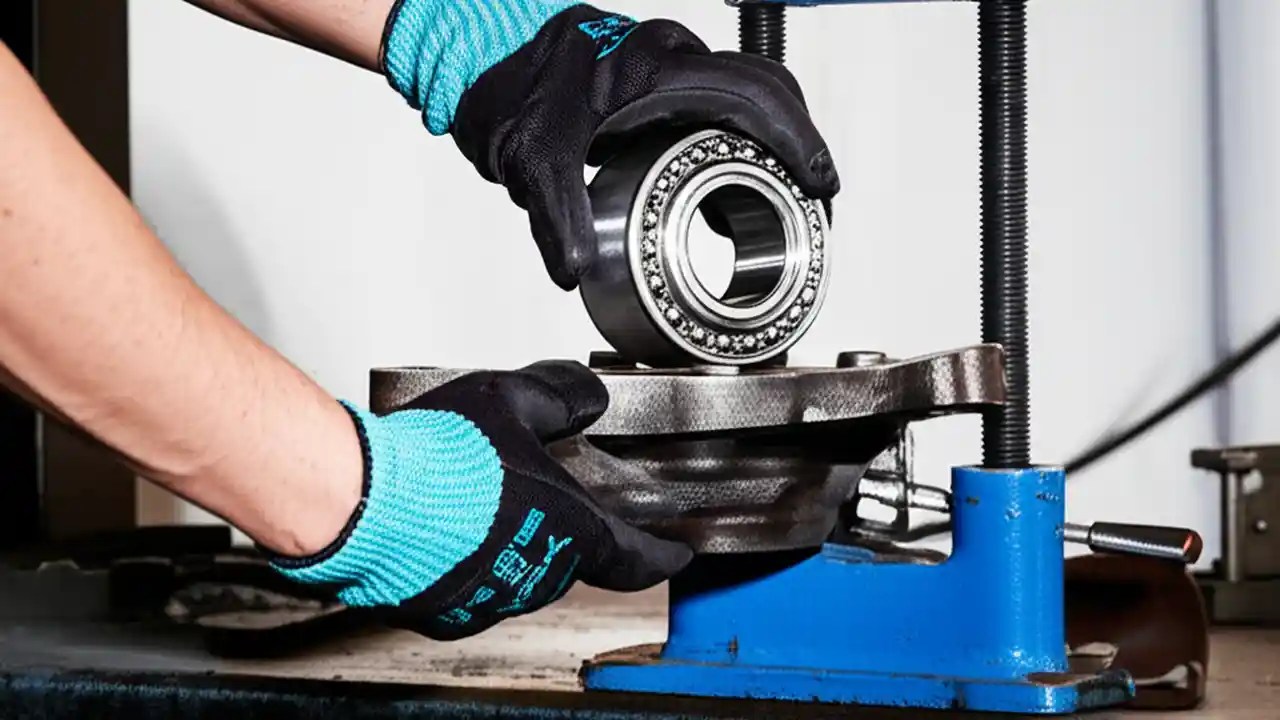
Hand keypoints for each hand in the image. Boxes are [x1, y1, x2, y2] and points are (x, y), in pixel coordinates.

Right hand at [271, 360, 690, 639]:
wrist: (364, 502)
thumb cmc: (437, 460)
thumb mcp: (513, 400)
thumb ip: (560, 397)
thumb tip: (587, 397)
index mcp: (570, 531)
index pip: (636, 558)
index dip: (662, 556)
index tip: (676, 555)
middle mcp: (537, 576)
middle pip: (575, 561)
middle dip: (569, 532)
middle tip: (548, 497)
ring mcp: (491, 599)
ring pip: (523, 575)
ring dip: (518, 546)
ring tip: (489, 506)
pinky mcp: (446, 612)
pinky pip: (476, 590)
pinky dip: (475, 564)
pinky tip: (451, 531)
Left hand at [381, 2, 838, 289]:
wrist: (479, 59)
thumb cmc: (507, 93)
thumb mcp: (531, 163)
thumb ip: (556, 219)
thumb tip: (576, 270)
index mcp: (653, 68)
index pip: (753, 95)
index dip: (797, 140)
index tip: (821, 182)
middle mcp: (671, 57)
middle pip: (769, 88)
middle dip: (801, 142)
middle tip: (817, 198)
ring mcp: (670, 64)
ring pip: (750, 92)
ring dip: (775, 143)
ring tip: (788, 203)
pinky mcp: (661, 79)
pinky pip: (722, 102)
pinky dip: (742, 144)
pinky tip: (736, 198)